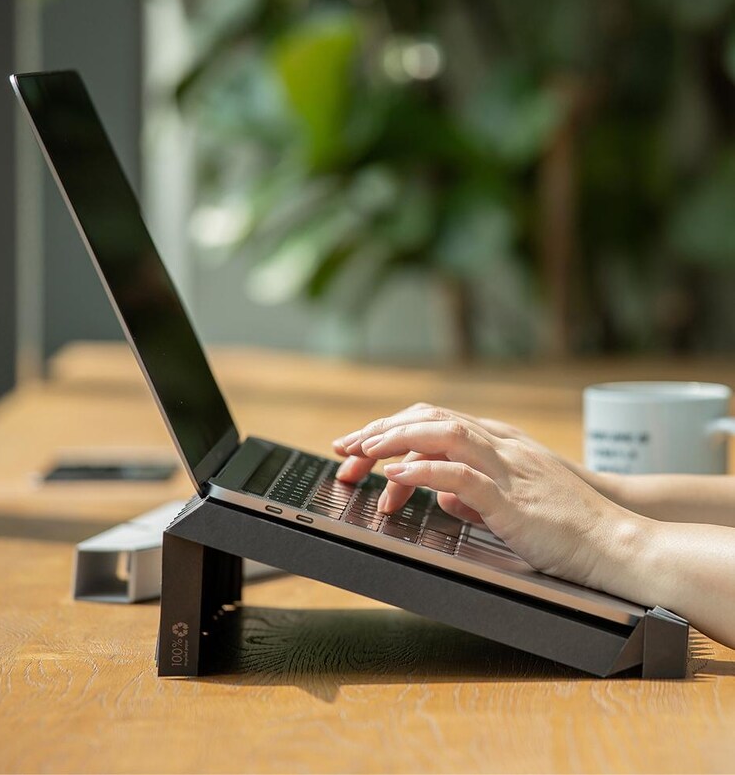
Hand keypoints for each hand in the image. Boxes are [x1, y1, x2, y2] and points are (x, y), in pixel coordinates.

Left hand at [335, 403, 641, 589]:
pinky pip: (461, 473)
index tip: (360, 444)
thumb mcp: (513, 503)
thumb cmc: (568, 526)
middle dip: (381, 429)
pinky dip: (423, 469)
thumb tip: (441, 495)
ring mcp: (507, 466)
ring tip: (360, 451)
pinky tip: (396, 473)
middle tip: (345, 447)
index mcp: (500, 444)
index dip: (393, 428)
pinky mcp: (511, 497)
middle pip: (430, 419)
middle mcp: (501, 445)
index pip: (436, 422)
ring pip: (441, 433)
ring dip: (394, 439)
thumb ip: (475, 494)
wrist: (616, 543)